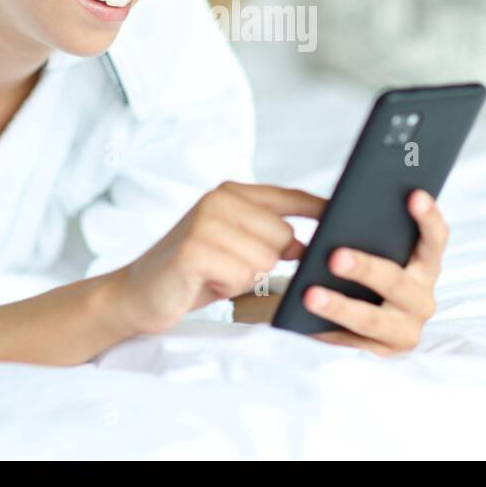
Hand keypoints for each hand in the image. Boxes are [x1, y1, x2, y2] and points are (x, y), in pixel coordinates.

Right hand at [115, 182, 322, 333]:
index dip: (321, 210)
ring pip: (265, 259)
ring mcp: (205, 221)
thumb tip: (313, 245)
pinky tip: (205, 283)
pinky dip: (228, 288)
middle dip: (267, 263)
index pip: (291, 196)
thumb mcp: (235, 247)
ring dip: (245, 279)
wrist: (136, 294)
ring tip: (215, 275)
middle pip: (284, 237)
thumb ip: (270, 236)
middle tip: (230, 268)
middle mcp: (219, 199)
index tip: (349, 216)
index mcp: (231, 192)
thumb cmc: (192, 273)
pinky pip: (242, 276)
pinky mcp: (195, 249)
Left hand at [304, 188, 445, 354]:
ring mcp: (405, 329)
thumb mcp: (375, 249)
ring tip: (309, 294)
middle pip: (396, 281)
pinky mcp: (381, 352)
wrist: (359, 313)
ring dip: (340, 306)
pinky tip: (302, 319)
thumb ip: (370, 233)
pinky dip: (326, 329)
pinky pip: (352, 341)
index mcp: (426, 265)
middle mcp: (423, 299)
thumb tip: (341, 215)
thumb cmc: (368, 269)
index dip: (428, 217)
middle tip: (335, 256)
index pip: (435, 239)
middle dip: (366, 268)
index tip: (413, 195)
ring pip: (372, 319)